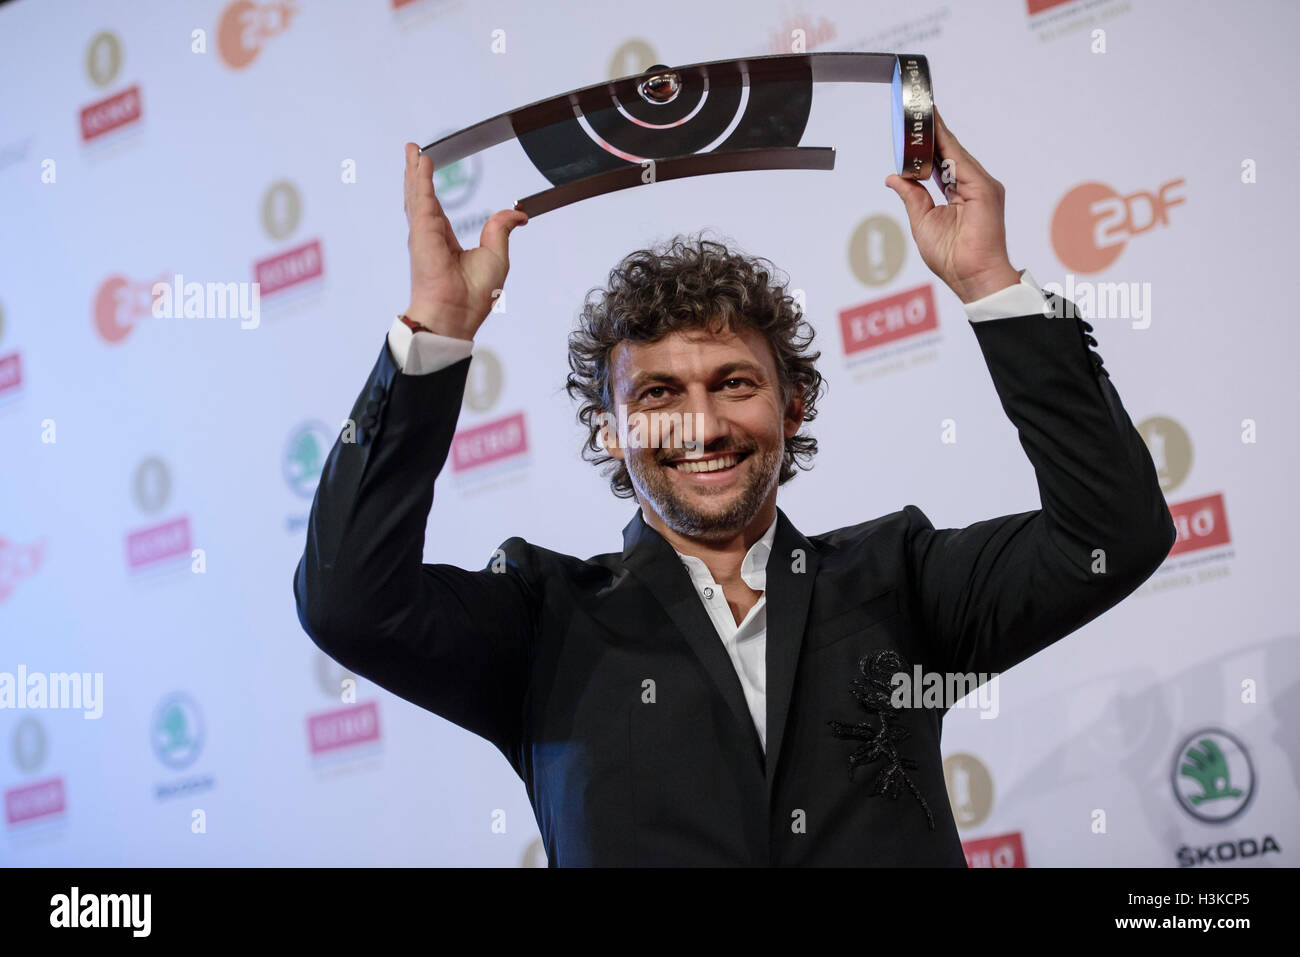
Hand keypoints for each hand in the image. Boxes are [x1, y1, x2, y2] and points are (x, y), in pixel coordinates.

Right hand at [402, 141, 527, 338]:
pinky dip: (421, 177)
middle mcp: (431, 237)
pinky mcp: (422, 230)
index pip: (438, 211)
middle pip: (422, 197)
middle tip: (413, 153)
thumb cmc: (472, 296)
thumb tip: (518, 214)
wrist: (455, 313)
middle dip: (416, 174)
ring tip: (411, 150)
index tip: (430, 174)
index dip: (433, 191)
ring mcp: (424, 233)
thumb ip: (501, 229)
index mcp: (445, 244)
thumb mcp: (496, 256)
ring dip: (414, 170)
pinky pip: (422, 197)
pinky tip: (421, 160)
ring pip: (417, 194)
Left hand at [884, 108, 1019, 303]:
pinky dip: (945, 142)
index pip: (939, 163)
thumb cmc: (952, 257)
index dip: (926, 145)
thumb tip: (894, 177)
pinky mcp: (983, 188)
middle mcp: (971, 185)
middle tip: (915, 109)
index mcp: (959, 194)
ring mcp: (980, 185)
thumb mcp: (922, 221)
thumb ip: (912, 196)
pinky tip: (933, 127)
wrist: (971, 276)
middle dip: (931, 132)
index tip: (912, 128)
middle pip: (948, 152)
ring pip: (954, 151)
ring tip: (921, 111)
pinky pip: (959, 159)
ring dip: (937, 131)